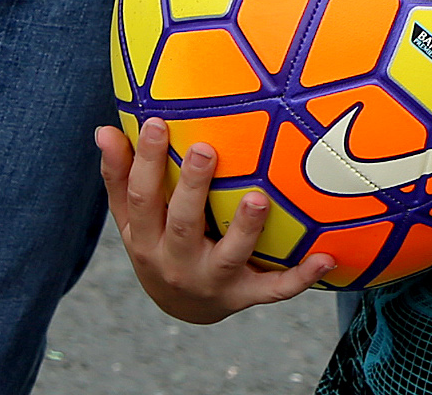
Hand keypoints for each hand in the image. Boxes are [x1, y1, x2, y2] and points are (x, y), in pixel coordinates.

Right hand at [94, 118, 331, 322]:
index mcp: (146, 239)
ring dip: (246, 228)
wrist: (183, 308)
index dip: (147, 162)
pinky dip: (301, 278)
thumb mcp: (134, 219)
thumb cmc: (159, 243)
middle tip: (207, 149)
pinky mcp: (245, 296)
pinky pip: (275, 289)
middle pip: (184, 224)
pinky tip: (327, 258)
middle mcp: (177, 263)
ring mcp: (214, 281)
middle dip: (195, 188)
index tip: (158, 122)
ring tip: (259, 197)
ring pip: (230, 255)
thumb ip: (120, 177)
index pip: (143, 198)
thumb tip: (104, 130)